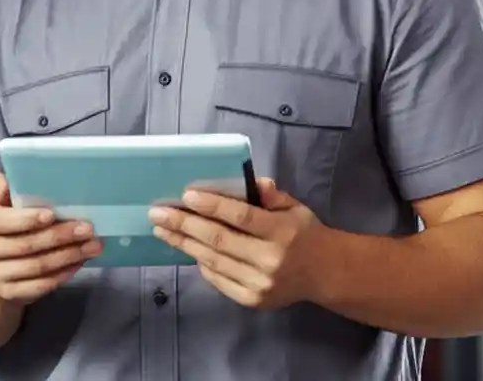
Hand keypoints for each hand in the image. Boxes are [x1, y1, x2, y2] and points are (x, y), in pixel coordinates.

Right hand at [0, 172, 101, 303]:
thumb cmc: (6, 216)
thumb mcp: (2, 197)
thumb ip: (2, 186)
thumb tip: (6, 184)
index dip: (25, 219)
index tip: (51, 215)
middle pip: (23, 245)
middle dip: (58, 237)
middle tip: (87, 229)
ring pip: (34, 267)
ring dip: (67, 256)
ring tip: (92, 246)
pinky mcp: (6, 293)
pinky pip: (38, 287)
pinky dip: (62, 274)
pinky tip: (79, 262)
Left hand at [148, 178, 329, 309]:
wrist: (325, 273)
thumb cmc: (303, 233)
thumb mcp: (294, 207)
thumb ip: (271, 195)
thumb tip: (251, 181)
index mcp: (282, 232)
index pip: (241, 217)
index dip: (211, 206)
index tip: (185, 195)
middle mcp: (270, 259)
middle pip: (219, 240)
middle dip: (184, 225)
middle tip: (157, 213)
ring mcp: (260, 283)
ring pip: (213, 260)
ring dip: (184, 244)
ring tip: (162, 230)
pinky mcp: (253, 300)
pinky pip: (218, 279)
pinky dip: (201, 263)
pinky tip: (187, 249)